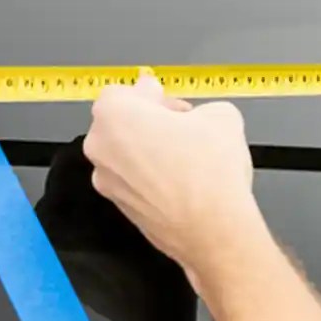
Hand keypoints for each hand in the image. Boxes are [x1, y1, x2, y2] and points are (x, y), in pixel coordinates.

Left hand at [83, 75, 268, 287]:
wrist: (212, 229)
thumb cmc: (209, 172)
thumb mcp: (220, 114)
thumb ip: (198, 106)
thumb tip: (197, 116)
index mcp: (114, 114)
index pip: (123, 91)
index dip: (149, 92)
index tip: (165, 96)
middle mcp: (100, 147)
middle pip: (119, 121)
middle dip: (148, 118)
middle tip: (181, 122)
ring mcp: (107, 180)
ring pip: (125, 152)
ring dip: (150, 146)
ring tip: (187, 152)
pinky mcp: (120, 206)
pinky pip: (132, 178)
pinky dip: (150, 174)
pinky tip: (181, 178)